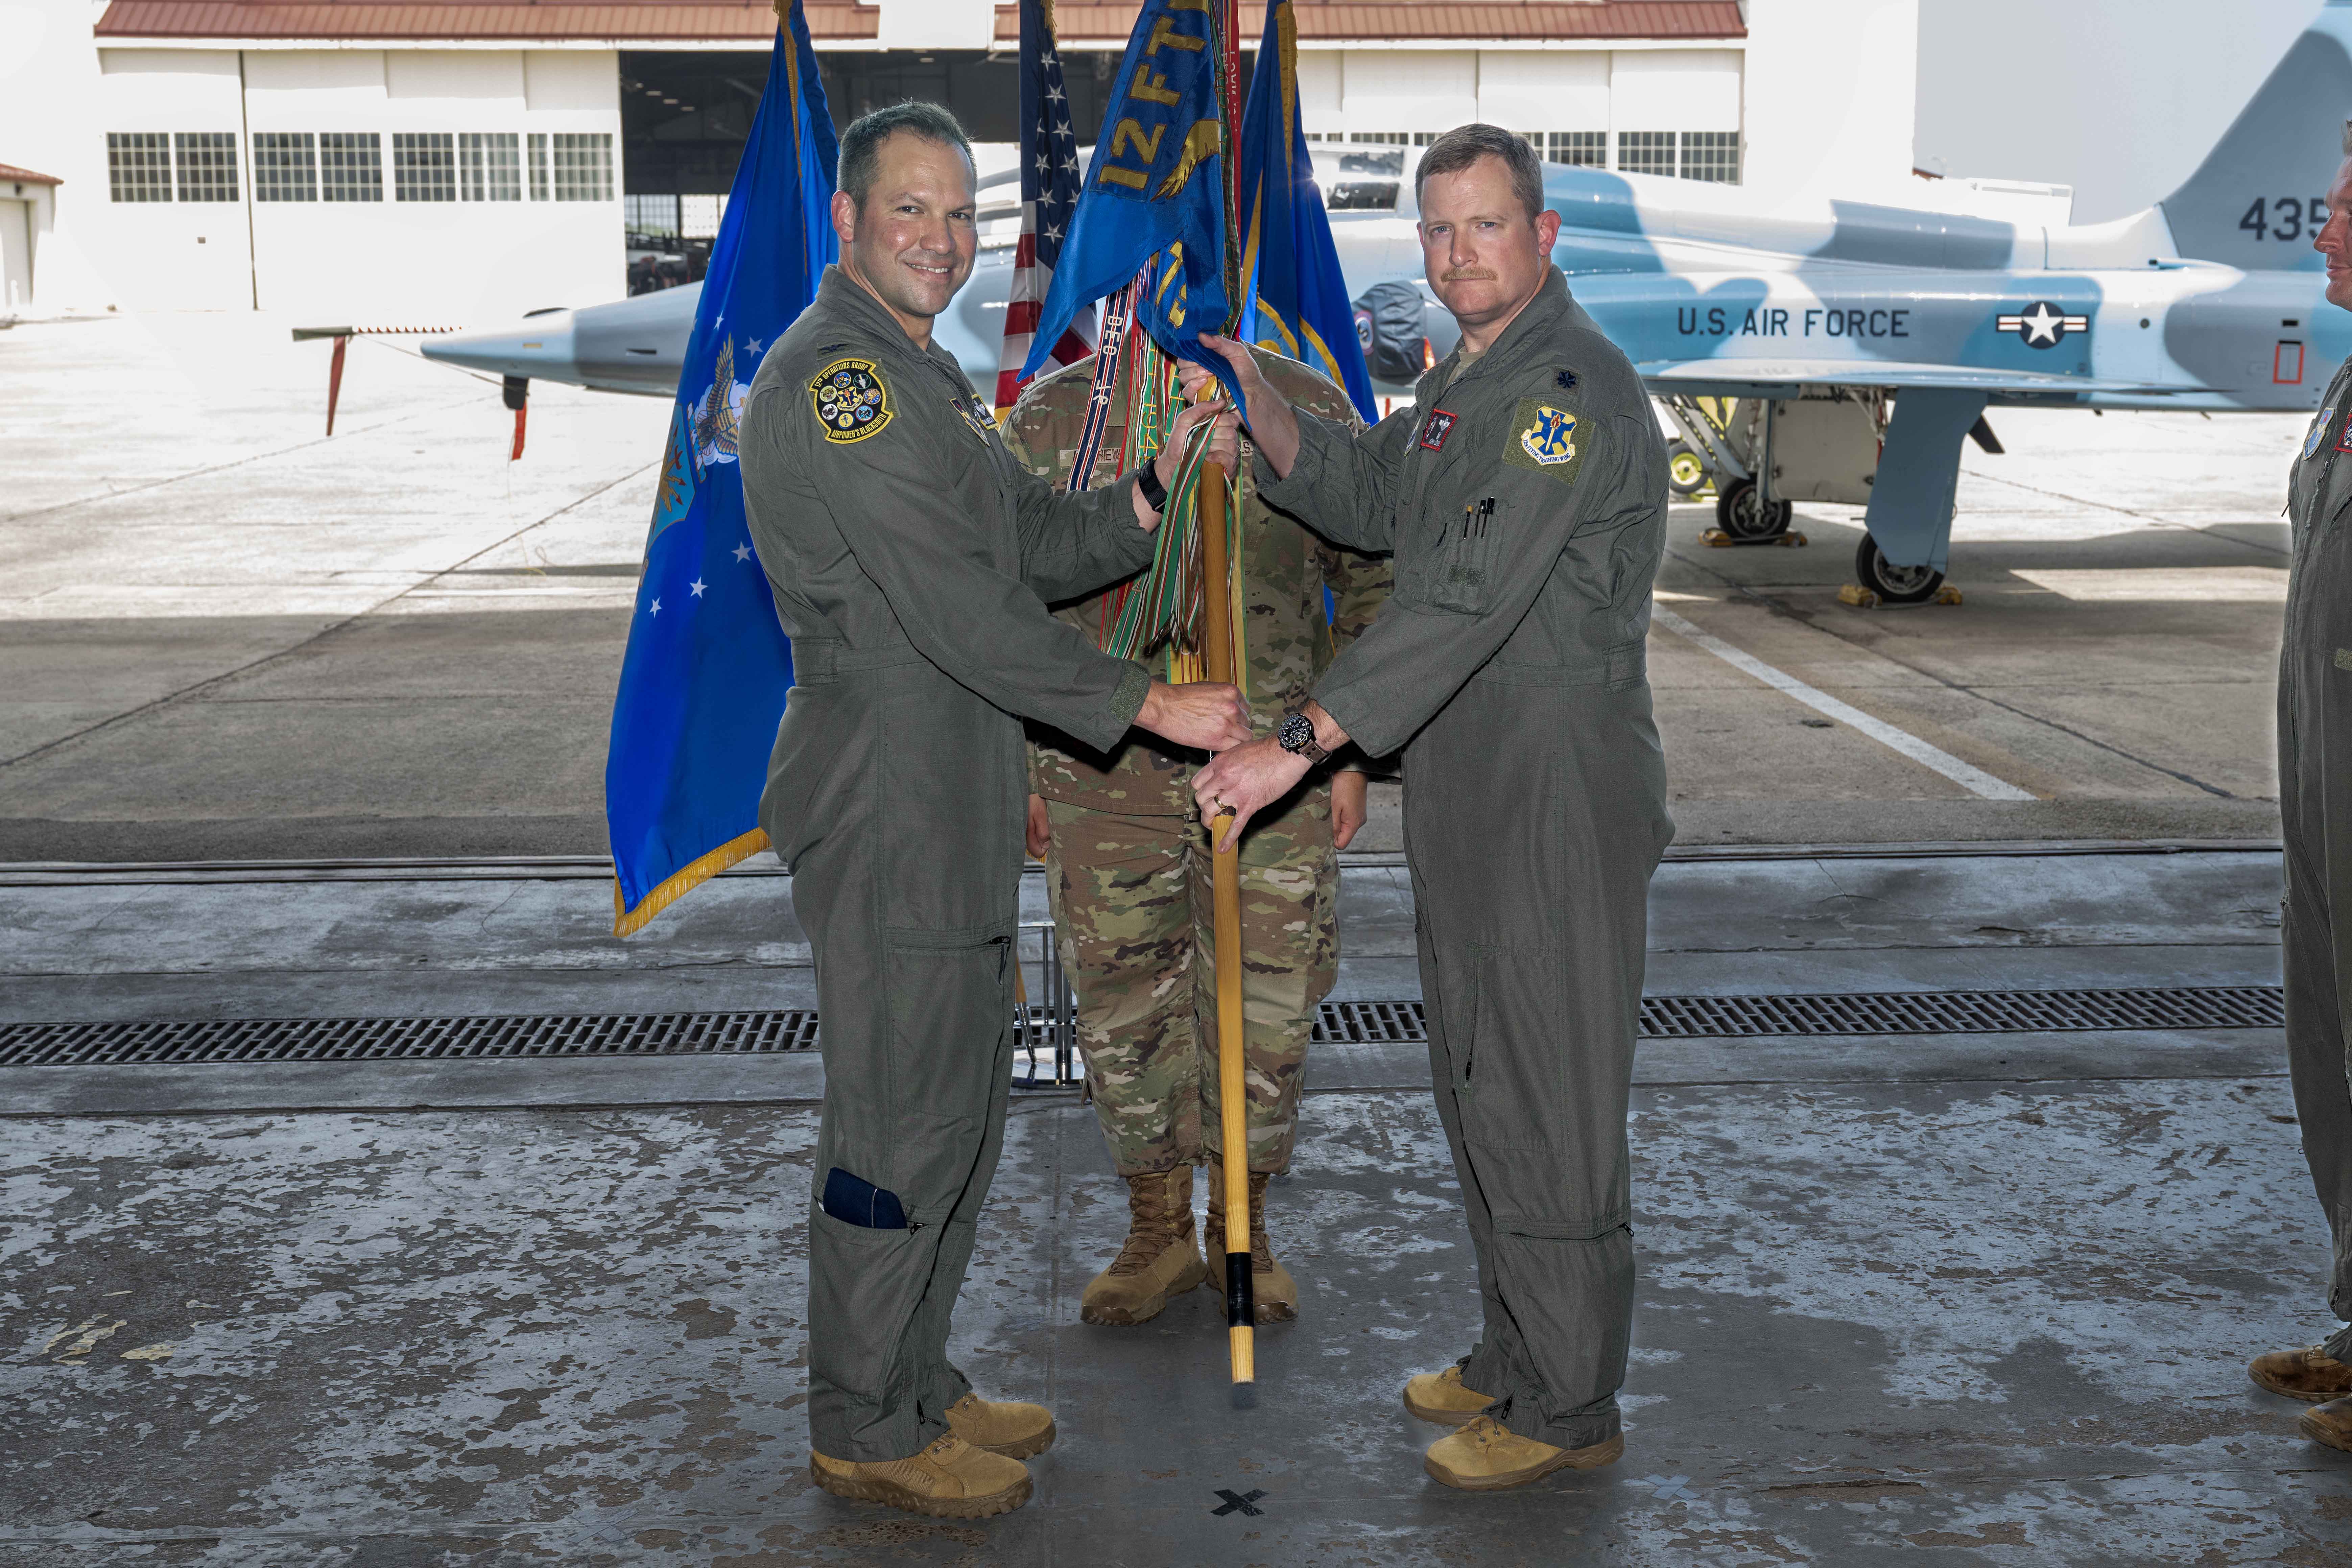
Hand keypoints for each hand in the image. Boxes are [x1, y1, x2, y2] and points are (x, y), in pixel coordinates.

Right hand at [1026, 793, 1050, 860]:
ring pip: (1033, 840)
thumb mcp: (1040, 814)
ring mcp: (1021, 829)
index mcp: (1026, 833)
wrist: (1023, 786)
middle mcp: (1022, 833)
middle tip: (1048, 827)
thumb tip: (1046, 846)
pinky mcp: (1021, 824)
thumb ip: (1043, 831)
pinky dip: (1036, 829)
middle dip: (1043, 841)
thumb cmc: (1032, 799)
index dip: (1047, 847)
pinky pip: (1030, 833)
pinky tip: (1038, 819)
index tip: (1052, 837)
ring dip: (1040, 834)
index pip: (1038, 852)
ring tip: (1042, 821)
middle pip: (1035, 847)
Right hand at [1137, 679, 1251, 751]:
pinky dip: (1228, 748)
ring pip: (1245, 736)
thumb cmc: (1181, 697)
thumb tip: (1233, 708)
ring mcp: (1227, 724)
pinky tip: (1219, 744)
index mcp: (1231, 692)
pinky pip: (1234, 747)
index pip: (1246, 708)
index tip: (1230, 720)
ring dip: (1235, 738)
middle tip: (1224, 730)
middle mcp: (1233, 707)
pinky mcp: (1217, 740)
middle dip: (1237, 726)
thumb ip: (1224, 698)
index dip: (1238, 715)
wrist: (1163, 707)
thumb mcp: (1208, 689)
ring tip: (1222, 738)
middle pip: (1246, 722)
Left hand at [1154, 393, 1237, 493]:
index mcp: (1218, 426)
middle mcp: (1226, 439)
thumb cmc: (1177, 444)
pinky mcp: (1229, 468)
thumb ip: (1199, 409)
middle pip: (1232, 432)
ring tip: (1203, 451)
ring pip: (1232, 446)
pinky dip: (1218, 458)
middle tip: (1202, 440)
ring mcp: (1229, 454)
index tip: (1208, 425)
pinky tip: (1208, 459)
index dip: (1222, 421)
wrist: (1172, 466)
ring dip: (1214, 448)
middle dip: (1215, 436)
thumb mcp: (1183, 421)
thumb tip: (1221, 401)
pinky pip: (1231, 459)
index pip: (1232, 419)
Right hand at [1192, 334, 1299, 479]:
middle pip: (1182, 363)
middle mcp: (1199, 369)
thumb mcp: (1237, 353)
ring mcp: (1198, 384)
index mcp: (1206, 357)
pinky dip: (1193, 387)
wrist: (1253, 395)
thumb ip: (1221, 343)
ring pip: (1183, 377)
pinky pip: (1186, 392)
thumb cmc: (1247, 372)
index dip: (1189, 350)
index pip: (1188, 351)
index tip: (1198, 350)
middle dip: (1192, 364)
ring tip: (1209, 376)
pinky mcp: (1198, 398)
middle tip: (1208, 367)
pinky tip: (1204, 384)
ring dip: (1193, 374)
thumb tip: (1201, 335)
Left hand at [1192, 736, 1311, 852]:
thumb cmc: (1267, 750)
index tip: (1206, 796)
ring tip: (1212, 825)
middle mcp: (1223, 778)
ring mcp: (1236, 792)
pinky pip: (1235, 825)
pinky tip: (1223, 848)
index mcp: (1220, 764)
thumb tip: (1226, 771)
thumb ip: (1228, 762)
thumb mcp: (1239, 750)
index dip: (1200, 792)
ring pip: (1212, 811)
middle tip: (1210, 811)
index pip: (1197, 783)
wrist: (1286, 752)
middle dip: (1203, 807)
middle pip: (1201, 799)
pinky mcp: (1250, 804)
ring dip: (1209, 821)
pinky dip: (1227, 838)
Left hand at [1331, 769, 1367, 850]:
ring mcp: (1359, 815)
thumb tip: (1331, 840)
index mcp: (1354, 823)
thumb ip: (1333, 825)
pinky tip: (1335, 805)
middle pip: (1343, 836)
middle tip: (1323, 818)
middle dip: (1332, 830)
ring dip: (1335, 821)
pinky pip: (1347, 818)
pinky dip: (1339, 815)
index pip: (1341, 844)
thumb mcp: (1334, 806)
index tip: (1322, 831)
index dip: (1331, 841)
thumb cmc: (1344, 785)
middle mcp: (1359, 822)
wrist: (1354, 769)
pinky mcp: (1357, 809)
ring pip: (1344, 827)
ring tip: (1330, 809)